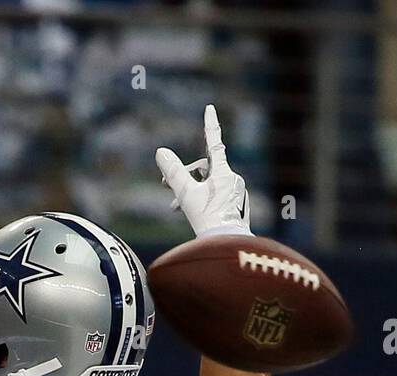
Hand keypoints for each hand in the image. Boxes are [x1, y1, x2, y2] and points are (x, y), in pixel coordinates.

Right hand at [156, 104, 251, 238]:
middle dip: (184, 175)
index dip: (210, 125)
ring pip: (208, 185)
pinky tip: (189, 213)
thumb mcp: (186, 194)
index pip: (214, 143)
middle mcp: (233, 180)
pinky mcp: (235, 206)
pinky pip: (215, 196)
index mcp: (224, 173)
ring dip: (189, 191)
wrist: (227, 245)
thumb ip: (173, 172)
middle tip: (164, 186)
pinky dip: (200, 200)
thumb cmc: (207, 219)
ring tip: (174, 206)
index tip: (210, 108)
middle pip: (204, 169)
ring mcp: (235, 194)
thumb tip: (160, 152)